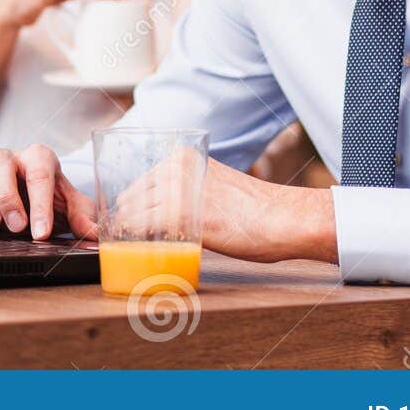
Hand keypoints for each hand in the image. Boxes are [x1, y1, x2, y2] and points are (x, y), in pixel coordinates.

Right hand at [0, 144, 97, 240]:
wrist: (35, 202)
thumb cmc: (53, 201)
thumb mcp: (73, 208)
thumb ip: (84, 217)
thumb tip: (95, 233)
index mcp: (40, 158)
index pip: (39, 172)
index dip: (40, 203)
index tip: (41, 232)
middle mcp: (10, 158)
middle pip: (1, 161)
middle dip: (7, 196)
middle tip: (15, 227)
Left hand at [77, 152, 338, 262]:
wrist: (281, 218)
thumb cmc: (254, 209)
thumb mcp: (213, 185)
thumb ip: (187, 190)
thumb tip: (160, 210)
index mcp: (182, 158)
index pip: (140, 183)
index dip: (134, 207)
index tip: (131, 226)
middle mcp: (174, 168)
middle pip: (130, 197)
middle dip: (128, 219)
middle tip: (132, 242)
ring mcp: (175, 190)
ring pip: (131, 212)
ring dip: (130, 232)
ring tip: (138, 249)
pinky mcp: (178, 215)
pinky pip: (141, 228)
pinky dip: (135, 241)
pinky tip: (143, 251)